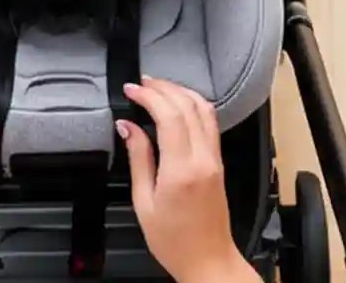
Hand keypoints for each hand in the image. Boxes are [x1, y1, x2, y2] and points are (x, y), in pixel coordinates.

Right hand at [118, 77, 259, 282]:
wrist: (208, 261)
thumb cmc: (174, 241)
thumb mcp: (143, 201)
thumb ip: (138, 159)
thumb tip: (128, 128)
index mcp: (182, 170)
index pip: (170, 115)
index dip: (149, 95)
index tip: (131, 89)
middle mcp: (203, 160)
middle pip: (189, 105)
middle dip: (163, 87)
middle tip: (141, 84)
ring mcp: (215, 160)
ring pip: (204, 110)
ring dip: (181, 92)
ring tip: (158, 88)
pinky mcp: (218, 163)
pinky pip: (210, 123)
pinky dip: (193, 106)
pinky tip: (177, 106)